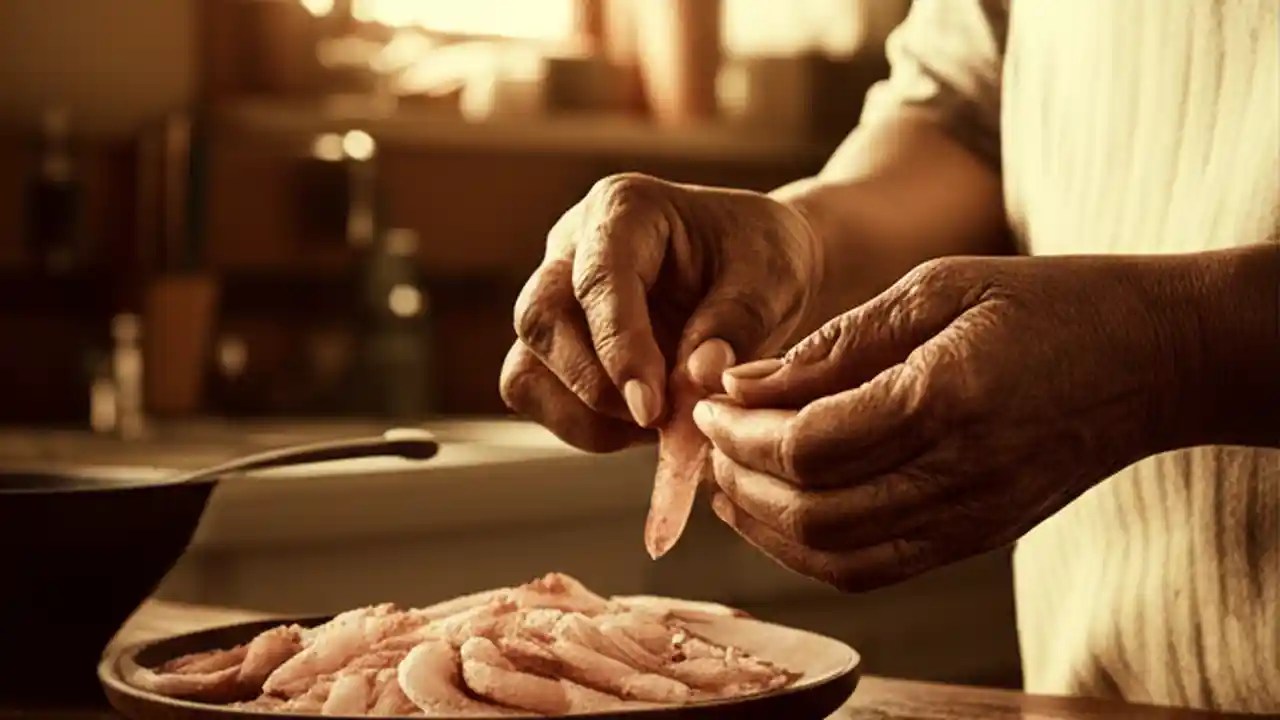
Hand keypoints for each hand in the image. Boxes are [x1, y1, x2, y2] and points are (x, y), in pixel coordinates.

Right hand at [499, 173, 821, 451]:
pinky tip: (641, 426)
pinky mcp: (553, 349)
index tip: (650, 407)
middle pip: (540, 319)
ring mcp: (554, 299)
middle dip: (593, 384)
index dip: (619, 347)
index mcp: (624, 209)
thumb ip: (738, 321)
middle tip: (658, 418)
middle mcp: (571, 249)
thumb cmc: (759, 260)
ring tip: (659, 423)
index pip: (598, 279)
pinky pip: (535, 397)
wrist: (753, 274)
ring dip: (585, 414)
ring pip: (525, 369)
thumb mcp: (774, 277)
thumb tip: (697, 374)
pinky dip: (583, 427)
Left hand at [693, 254, 1195, 590]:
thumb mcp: (936, 286)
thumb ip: (836, 343)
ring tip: (731, 477)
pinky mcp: (976, 536)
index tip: (711, 401)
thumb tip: (744, 382)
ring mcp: (972, 517)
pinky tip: (780, 511)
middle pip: (812, 511)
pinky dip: (810, 551)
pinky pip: (874, 569)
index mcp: (948, 397)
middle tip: (711, 438)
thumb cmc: (1044, 302)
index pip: (810, 445)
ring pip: (836, 555)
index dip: (741, 432)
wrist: (1151, 358)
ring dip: (765, 524)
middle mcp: (960, 473)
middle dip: (740, 479)